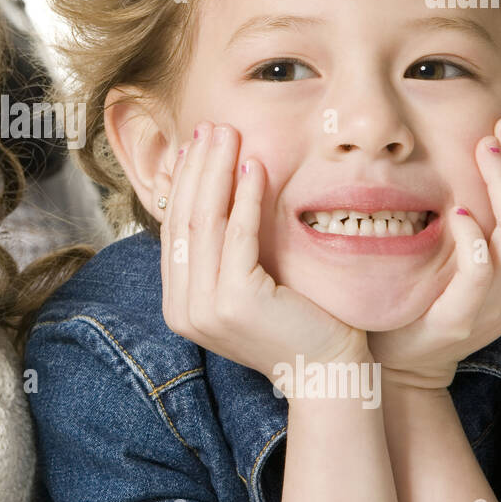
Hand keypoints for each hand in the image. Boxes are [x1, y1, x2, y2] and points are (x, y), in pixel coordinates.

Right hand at [161, 122, 368, 392]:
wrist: (326, 374)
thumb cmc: (295, 325)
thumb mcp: (246, 286)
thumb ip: (223, 252)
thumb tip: (211, 192)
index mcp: (179, 305)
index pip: (175, 230)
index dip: (184, 183)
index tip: (198, 146)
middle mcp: (183, 309)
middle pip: (184, 220)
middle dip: (197, 168)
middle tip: (212, 127)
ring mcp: (205, 308)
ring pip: (205, 222)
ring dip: (216, 171)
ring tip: (229, 135)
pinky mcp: (236, 301)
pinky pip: (238, 236)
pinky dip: (245, 197)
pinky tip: (255, 167)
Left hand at [366, 116, 500, 389]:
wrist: (403, 360)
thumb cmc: (431, 298)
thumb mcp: (469, 260)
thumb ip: (485, 225)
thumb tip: (480, 163)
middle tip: (498, 129)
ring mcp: (500, 304)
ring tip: (484, 151)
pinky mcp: (466, 316)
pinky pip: (483, 270)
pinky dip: (475, 237)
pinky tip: (458, 211)